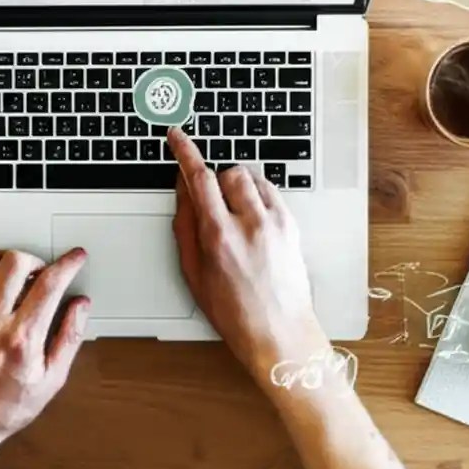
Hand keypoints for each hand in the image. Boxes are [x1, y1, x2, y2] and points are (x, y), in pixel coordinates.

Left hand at [0, 247, 90, 438]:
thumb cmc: (4, 406)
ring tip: (16, 272)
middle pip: (15, 262)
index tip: (76, 257)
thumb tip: (80, 305)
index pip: (49, 285)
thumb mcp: (51, 380)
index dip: (68, 264)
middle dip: (37, 260)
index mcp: (22, 339)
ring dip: (6, 257)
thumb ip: (69, 338)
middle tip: (43, 274)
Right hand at [167, 128, 327, 380]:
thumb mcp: (194, 273)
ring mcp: (276, 223)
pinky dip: (256, 196)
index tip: (177, 136)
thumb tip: (181, 192)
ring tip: (232, 213)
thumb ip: (184, 226)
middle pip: (228, 173)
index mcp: (219, 236)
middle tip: (210, 203)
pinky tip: (251, 217)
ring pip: (251, 178)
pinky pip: (270, 191)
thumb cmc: (235, 312)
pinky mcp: (291, 226)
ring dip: (236, 186)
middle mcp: (250, 224)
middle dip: (215, 181)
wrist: (279, 332)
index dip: (185, 151)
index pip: (199, 178)